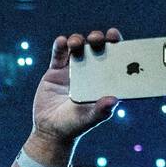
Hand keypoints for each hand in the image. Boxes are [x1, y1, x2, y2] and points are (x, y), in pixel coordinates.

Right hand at [31, 29, 121, 149]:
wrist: (50, 130)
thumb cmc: (74, 126)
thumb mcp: (88, 119)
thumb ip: (101, 110)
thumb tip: (115, 100)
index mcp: (102, 81)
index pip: (112, 58)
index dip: (116, 45)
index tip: (115, 36)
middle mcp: (90, 72)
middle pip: (95, 48)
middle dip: (97, 39)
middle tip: (96, 38)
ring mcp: (72, 70)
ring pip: (77, 47)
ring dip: (78, 40)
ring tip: (75, 43)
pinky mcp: (55, 71)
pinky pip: (58, 54)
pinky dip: (60, 45)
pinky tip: (61, 41)